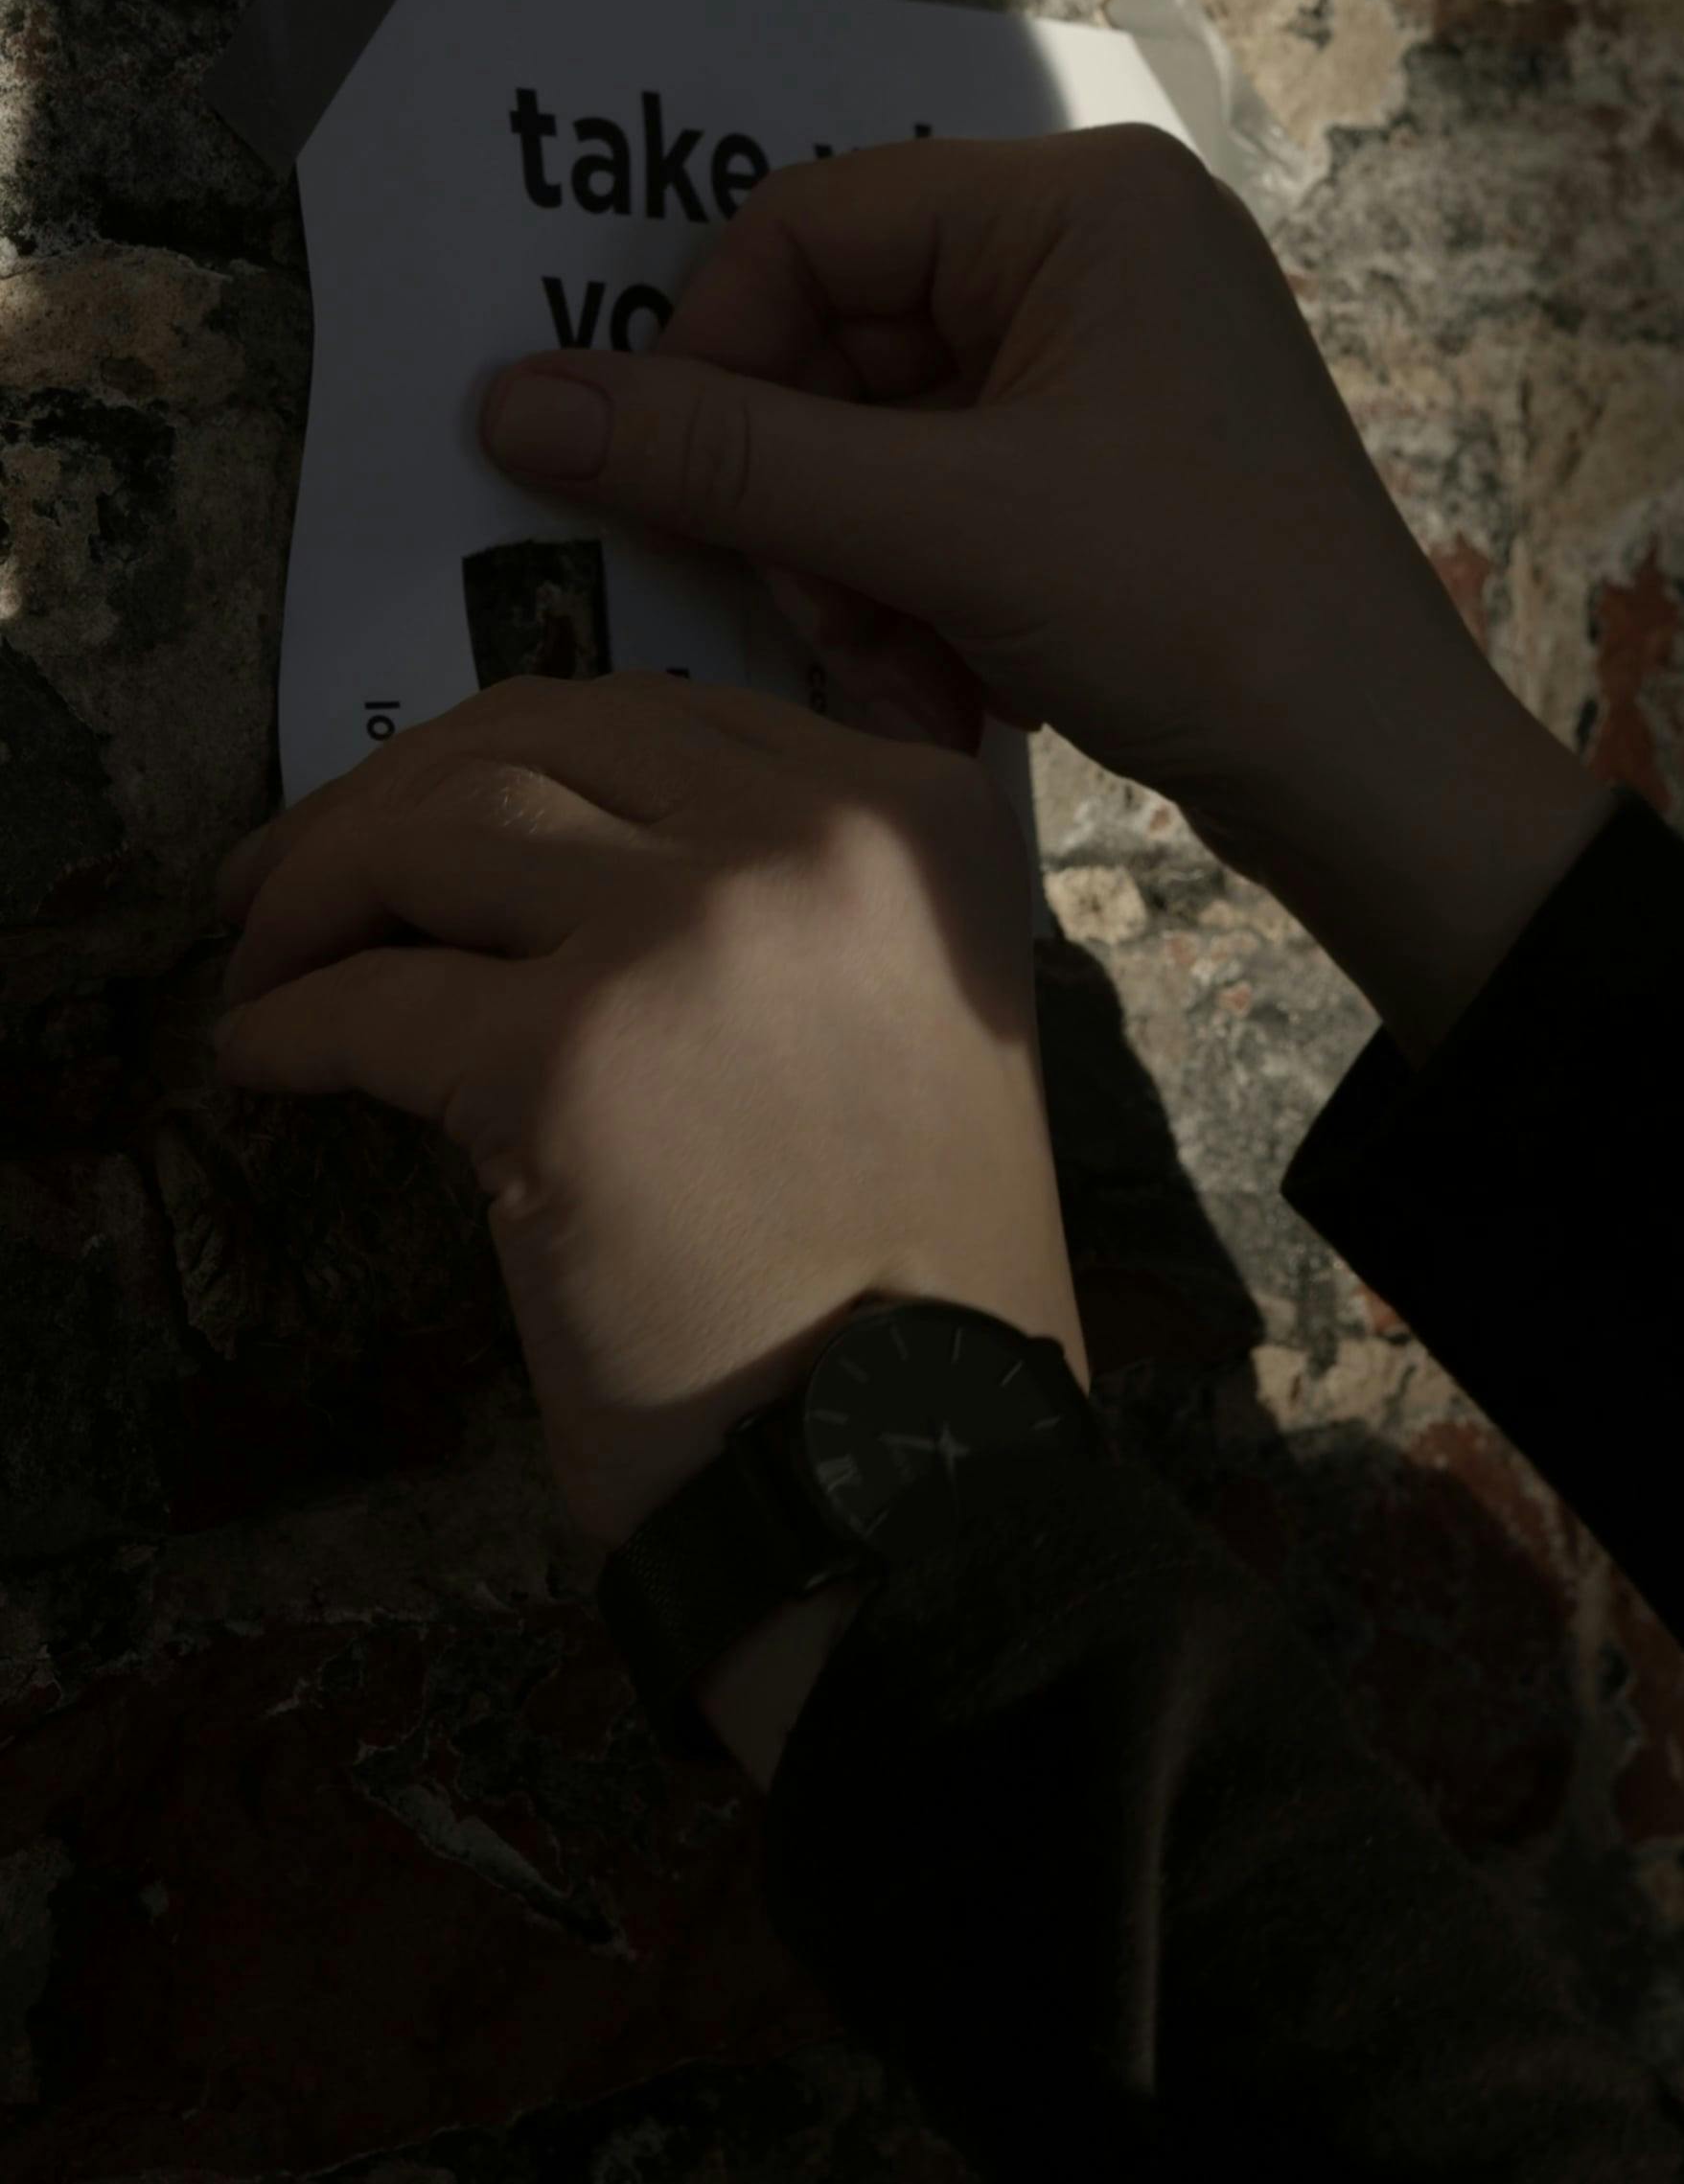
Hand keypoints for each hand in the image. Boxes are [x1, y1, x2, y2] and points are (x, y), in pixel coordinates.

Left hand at [210, 673, 1087, 1772]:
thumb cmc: (905, 1274)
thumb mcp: (903, 1003)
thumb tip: (536, 832)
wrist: (918, 1471)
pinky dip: (290, 1025)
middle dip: (384, 796)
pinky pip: (370, 999)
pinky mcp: (566, 1056)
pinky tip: (264, 1060)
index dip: (500, 752)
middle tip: (283, 879)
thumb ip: (782, 888)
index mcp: (918, 813)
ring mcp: (690, 933)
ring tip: (265, 969)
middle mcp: (817, 838)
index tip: (410, 811)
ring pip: (437, 828)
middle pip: (533, 734)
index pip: (654, 711)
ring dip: (316, 893)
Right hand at [478, 128, 1609, 1050]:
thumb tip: (513, 402)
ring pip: (879, 441)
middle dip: (809, 510)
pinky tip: (964, 691)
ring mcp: (1112, 356)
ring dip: (859, 577)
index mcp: (1081, 202)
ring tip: (909, 684)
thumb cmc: (1202, 613)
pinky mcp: (1113, 458)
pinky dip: (925, 597)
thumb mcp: (938, 529)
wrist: (1381, 778)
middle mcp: (1101, 248)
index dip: (711, 360)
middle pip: (836, 343)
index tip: (671, 495)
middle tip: (819, 630)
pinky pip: (947, 495)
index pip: (805, 227)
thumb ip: (721, 459)